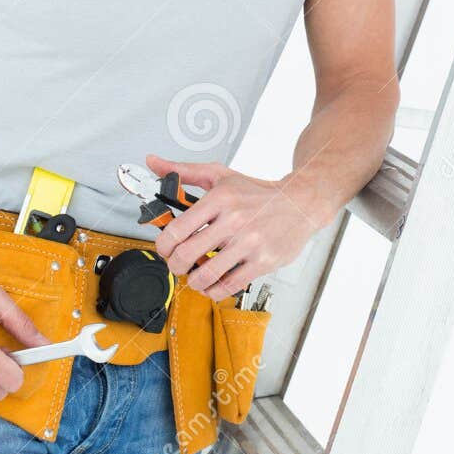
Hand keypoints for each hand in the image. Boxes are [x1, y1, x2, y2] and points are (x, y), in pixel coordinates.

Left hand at [146, 153, 327, 300]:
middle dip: (175, 265)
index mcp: (221, 198)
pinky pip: (229, 286)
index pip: (177, 229)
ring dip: (193, 281)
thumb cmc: (258, 192)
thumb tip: (153, 163)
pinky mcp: (263, 261)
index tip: (165, 248)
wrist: (300, 202)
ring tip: (195, 276)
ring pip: (206, 275)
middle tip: (178, 264)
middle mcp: (235, 219)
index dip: (163, 245)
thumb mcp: (221, 175)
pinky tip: (214, 283)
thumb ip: (184, 171)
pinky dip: (214, 291)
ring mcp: (250, 242)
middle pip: (187, 255)